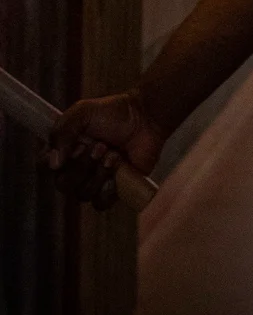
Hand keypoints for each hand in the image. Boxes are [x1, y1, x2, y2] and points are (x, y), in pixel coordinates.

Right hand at [43, 91, 165, 210]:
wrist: (145, 118)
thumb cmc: (113, 113)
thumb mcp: (83, 111)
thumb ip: (62, 131)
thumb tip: (53, 163)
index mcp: (63, 152)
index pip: (44, 167)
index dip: (58, 161)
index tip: (76, 145)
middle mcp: (74, 169)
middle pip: (63, 184)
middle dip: (83, 165)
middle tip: (101, 146)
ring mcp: (93, 181)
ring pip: (82, 194)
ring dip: (99, 173)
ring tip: (114, 154)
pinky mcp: (112, 190)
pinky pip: (100, 203)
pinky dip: (109, 189)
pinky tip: (119, 170)